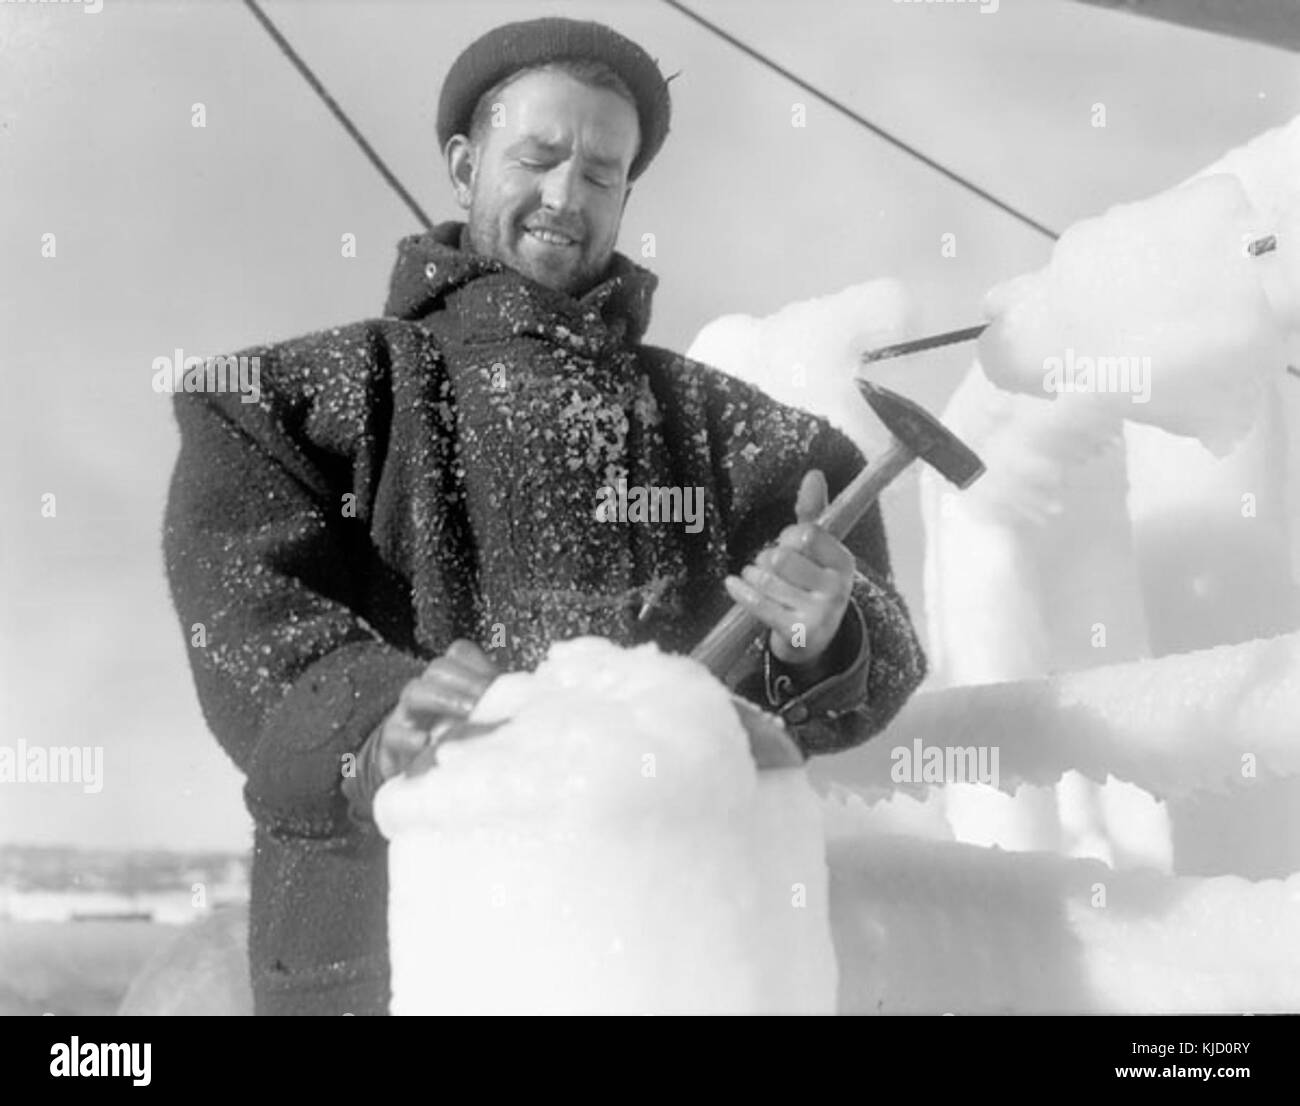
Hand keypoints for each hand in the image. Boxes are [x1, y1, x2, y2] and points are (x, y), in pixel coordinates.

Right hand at [373, 639, 498, 781]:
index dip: (478, 663)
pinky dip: (409, 737)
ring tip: (468, 713)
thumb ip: (500, 707)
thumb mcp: (480, 722)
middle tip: (487, 698)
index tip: (499, 682)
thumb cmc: (456, 743)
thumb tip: (535, 700)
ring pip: (415, 692)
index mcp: (451, 682)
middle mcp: (429, 691)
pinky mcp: (392, 745)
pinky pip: (394, 734)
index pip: (459, 653)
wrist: (417, 773)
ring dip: (443, 698)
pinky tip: (425, 743)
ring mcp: (407, 715)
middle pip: (439, 668)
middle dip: (466, 680)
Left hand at [723, 470, 853, 671]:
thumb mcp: (818, 549)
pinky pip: (758, 604)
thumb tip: (814, 473)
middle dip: (767, 557)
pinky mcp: (798, 632)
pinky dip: (740, 591)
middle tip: (770, 566)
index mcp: (844, 562)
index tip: (787, 543)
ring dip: (753, 575)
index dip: (788, 536)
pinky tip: (732, 583)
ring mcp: (820, 613)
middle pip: (783, 557)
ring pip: (768, 579)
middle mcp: (837, 588)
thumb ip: (813, 511)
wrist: (814, 639)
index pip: (807, 534)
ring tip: (755, 576)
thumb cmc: (810, 583)